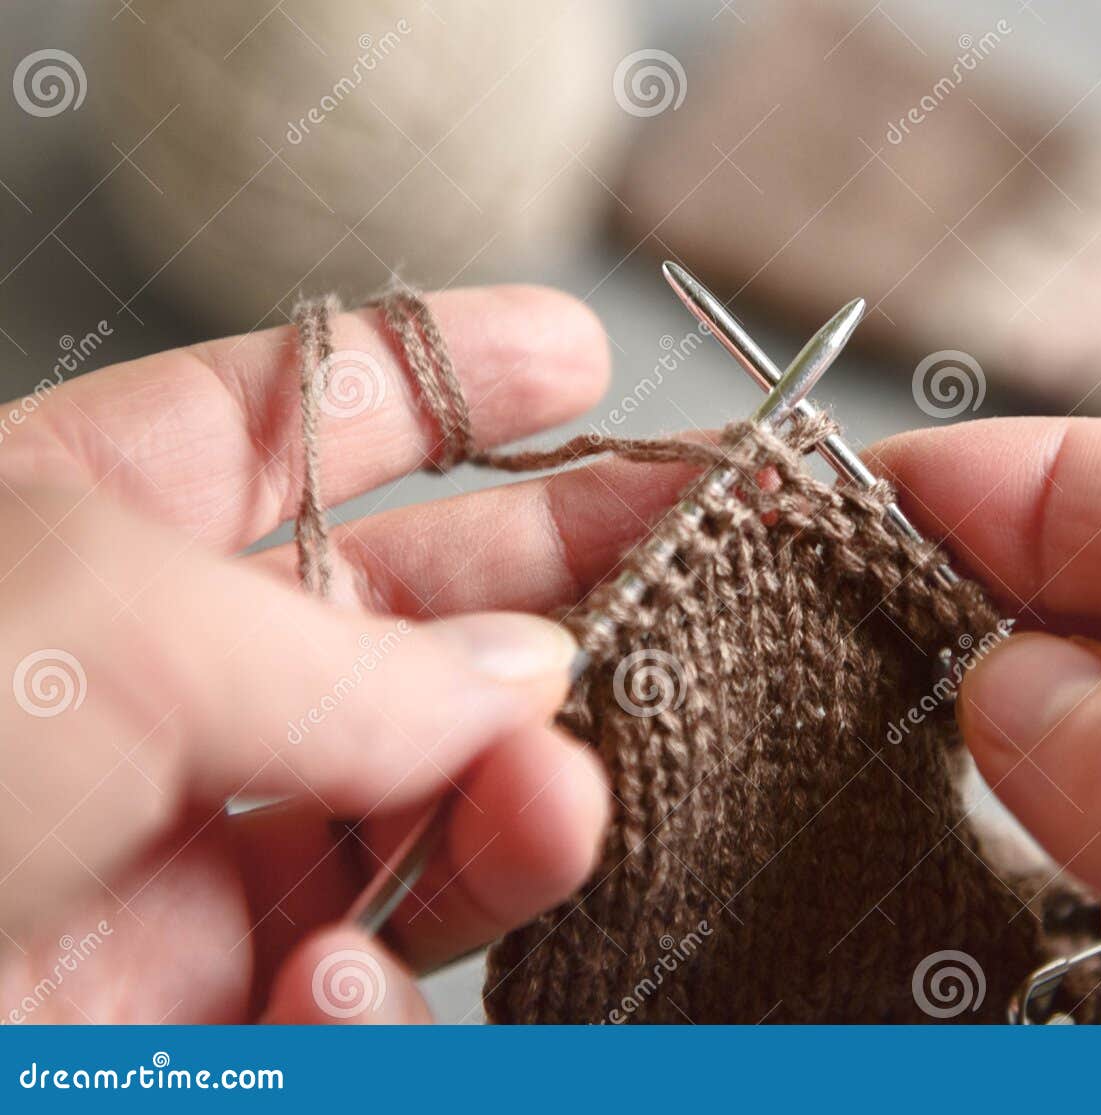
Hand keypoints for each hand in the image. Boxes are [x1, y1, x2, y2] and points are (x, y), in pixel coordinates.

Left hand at [0, 288, 688, 1022]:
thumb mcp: (98, 628)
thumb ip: (346, 658)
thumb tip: (520, 686)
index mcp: (75, 534)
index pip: (293, 423)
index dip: (443, 377)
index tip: (576, 355)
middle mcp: (144, 694)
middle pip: (405, 616)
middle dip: (553, 581)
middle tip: (691, 551)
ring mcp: (176, 861)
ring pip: (422, 814)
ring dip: (513, 810)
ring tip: (554, 801)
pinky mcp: (197, 1012)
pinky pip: (361, 990)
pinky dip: (378, 995)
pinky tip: (334, 981)